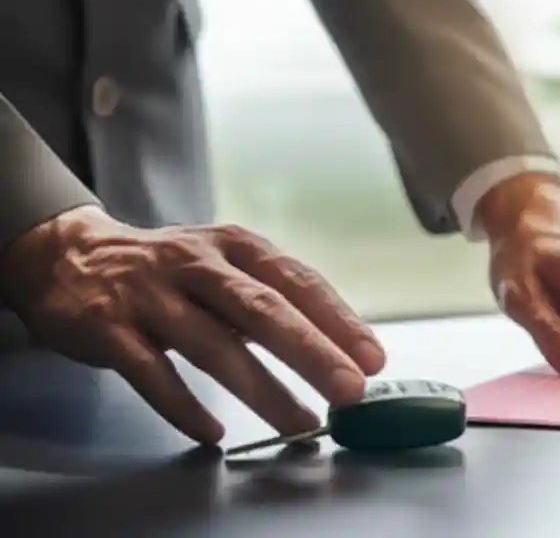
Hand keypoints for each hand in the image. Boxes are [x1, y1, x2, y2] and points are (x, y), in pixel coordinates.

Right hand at [0, 206, 384, 444]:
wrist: (67, 255)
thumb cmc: (169, 269)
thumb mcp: (223, 265)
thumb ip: (270, 299)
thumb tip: (338, 348)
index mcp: (236, 245)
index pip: (298, 281)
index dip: (338, 320)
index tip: (372, 358)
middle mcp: (198, 263)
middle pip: (263, 310)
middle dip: (312, 352)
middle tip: (351, 389)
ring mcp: (151, 294)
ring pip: (214, 346)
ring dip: (262, 390)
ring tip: (301, 424)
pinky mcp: (109, 327)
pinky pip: (152, 374)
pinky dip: (184, 406)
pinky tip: (214, 433)